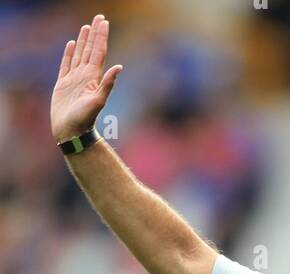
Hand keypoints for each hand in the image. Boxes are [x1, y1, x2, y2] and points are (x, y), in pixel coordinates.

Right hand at [51, 13, 122, 144]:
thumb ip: (107, 84)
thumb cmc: (84, 120)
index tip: (104, 21)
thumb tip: (119, 67)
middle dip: (95, 33)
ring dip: (83, 40)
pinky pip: (66, 64)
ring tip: (86, 27)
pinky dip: (69, 53)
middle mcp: (85, 76)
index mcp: (93, 77)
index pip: (98, 51)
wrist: (71, 133)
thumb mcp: (98, 101)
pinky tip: (71, 44)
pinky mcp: (63, 85)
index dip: (101, 36)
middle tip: (99, 17)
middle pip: (90, 49)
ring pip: (79, 54)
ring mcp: (74, 79)